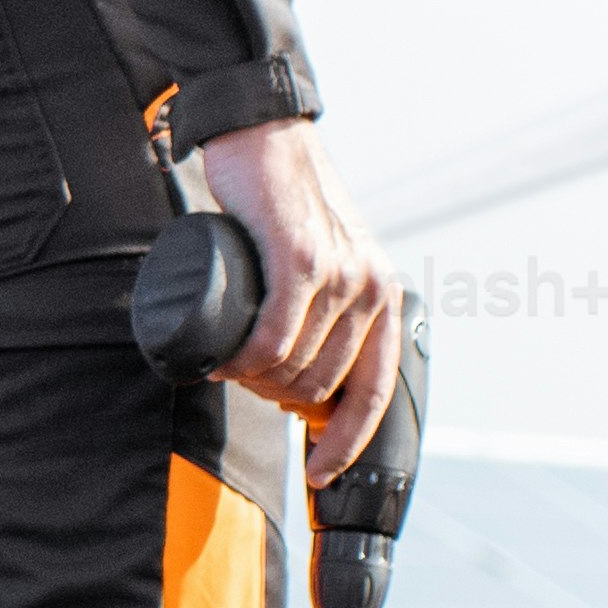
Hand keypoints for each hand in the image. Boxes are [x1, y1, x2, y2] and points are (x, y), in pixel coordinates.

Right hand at [183, 116, 402, 481]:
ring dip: (254, 382)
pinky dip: (245, 360)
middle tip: (244, 381)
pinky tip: (224, 360)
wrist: (266, 136)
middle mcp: (371, 289)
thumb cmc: (285, 199)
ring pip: (294, 367)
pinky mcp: (300, 261)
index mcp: (383, 296)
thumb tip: (302, 360)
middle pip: (324, 386)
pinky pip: (273, 338)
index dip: (348, 442)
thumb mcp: (325, 255)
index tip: (320, 471)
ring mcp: (340, 275)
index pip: (375, 390)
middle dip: (278, 400)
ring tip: (227, 366)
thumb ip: (327, 299)